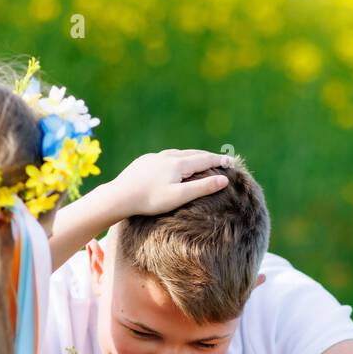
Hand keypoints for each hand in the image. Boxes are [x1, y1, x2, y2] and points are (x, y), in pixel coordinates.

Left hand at [105, 149, 232, 218]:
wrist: (120, 196)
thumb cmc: (150, 200)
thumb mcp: (180, 196)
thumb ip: (202, 187)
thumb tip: (224, 180)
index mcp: (178, 164)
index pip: (205, 159)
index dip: (220, 161)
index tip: (232, 162)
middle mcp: (167, 156)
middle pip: (193, 153)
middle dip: (208, 156)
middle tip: (221, 159)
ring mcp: (154, 157)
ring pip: (179, 153)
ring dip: (193, 155)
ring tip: (200, 159)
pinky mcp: (144, 161)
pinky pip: (165, 157)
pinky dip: (177, 158)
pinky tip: (174, 163)